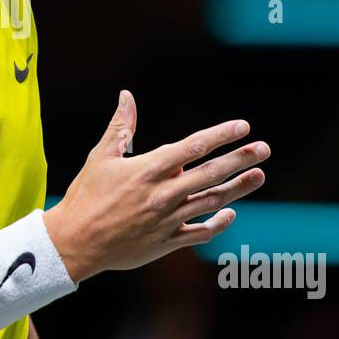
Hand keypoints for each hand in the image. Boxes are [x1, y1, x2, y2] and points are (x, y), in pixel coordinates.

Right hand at [43, 90, 268, 281]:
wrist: (75, 242)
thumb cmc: (86, 195)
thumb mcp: (101, 157)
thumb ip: (121, 127)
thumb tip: (127, 95)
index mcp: (148, 169)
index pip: (193, 147)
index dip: (220, 135)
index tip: (242, 126)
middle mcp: (163, 193)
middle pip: (211, 173)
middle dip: (240, 159)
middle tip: (263, 149)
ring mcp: (167, 219)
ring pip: (212, 201)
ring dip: (238, 188)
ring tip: (259, 175)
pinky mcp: (166, 242)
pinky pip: (200, 232)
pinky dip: (218, 223)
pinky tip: (231, 212)